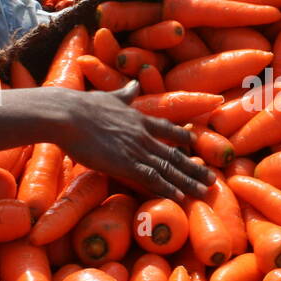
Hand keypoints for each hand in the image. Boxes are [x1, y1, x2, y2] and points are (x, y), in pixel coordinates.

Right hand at [53, 82, 210, 200]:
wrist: (68, 114)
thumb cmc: (81, 105)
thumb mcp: (109, 96)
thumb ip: (124, 93)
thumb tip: (134, 83)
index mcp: (139, 119)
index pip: (167, 128)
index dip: (182, 136)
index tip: (195, 142)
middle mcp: (143, 135)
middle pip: (175, 154)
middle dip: (195, 168)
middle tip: (213, 178)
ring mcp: (136, 150)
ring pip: (169, 169)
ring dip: (188, 182)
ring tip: (205, 191)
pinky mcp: (125, 164)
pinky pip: (152, 179)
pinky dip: (167, 189)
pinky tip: (180, 197)